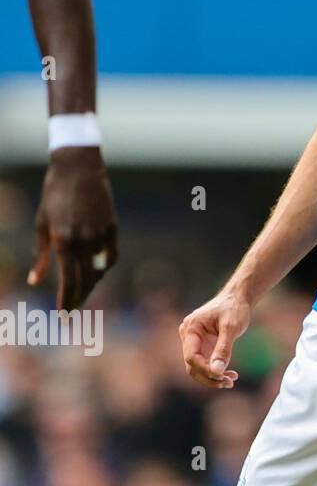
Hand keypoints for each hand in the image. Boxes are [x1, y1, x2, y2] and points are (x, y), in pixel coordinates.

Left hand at [28, 146, 117, 309]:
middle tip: (72, 312)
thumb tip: (34, 281)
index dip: (66, 302)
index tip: (63, 318)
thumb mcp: (42, 224)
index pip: (68, 281)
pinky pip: (110, 256)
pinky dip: (103, 267)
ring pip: (98, 270)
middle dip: (78, 299)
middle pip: (85, 281)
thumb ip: (41, 256)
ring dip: (90, 283)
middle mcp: (84, 241)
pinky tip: (96, 272)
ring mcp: (101, 234)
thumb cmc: (54, 194)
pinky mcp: (113, 227)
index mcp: (63, 241)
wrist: (79, 168)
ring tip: (81, 291)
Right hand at [179, 291, 250, 388]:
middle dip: (209, 377)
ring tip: (231, 380)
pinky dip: (216, 370)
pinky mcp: (202, 346)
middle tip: (229, 382)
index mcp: (191, 328)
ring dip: (213, 377)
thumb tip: (217, 372)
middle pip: (192, 365)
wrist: (237, 298)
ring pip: (198, 367)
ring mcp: (194, 341)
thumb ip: (223, 349)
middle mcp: (188, 335)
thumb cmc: (234, 308)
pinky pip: (205, 363)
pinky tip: (230, 375)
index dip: (205, 369)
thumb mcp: (231, 328)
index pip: (191, 356)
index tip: (222, 376)